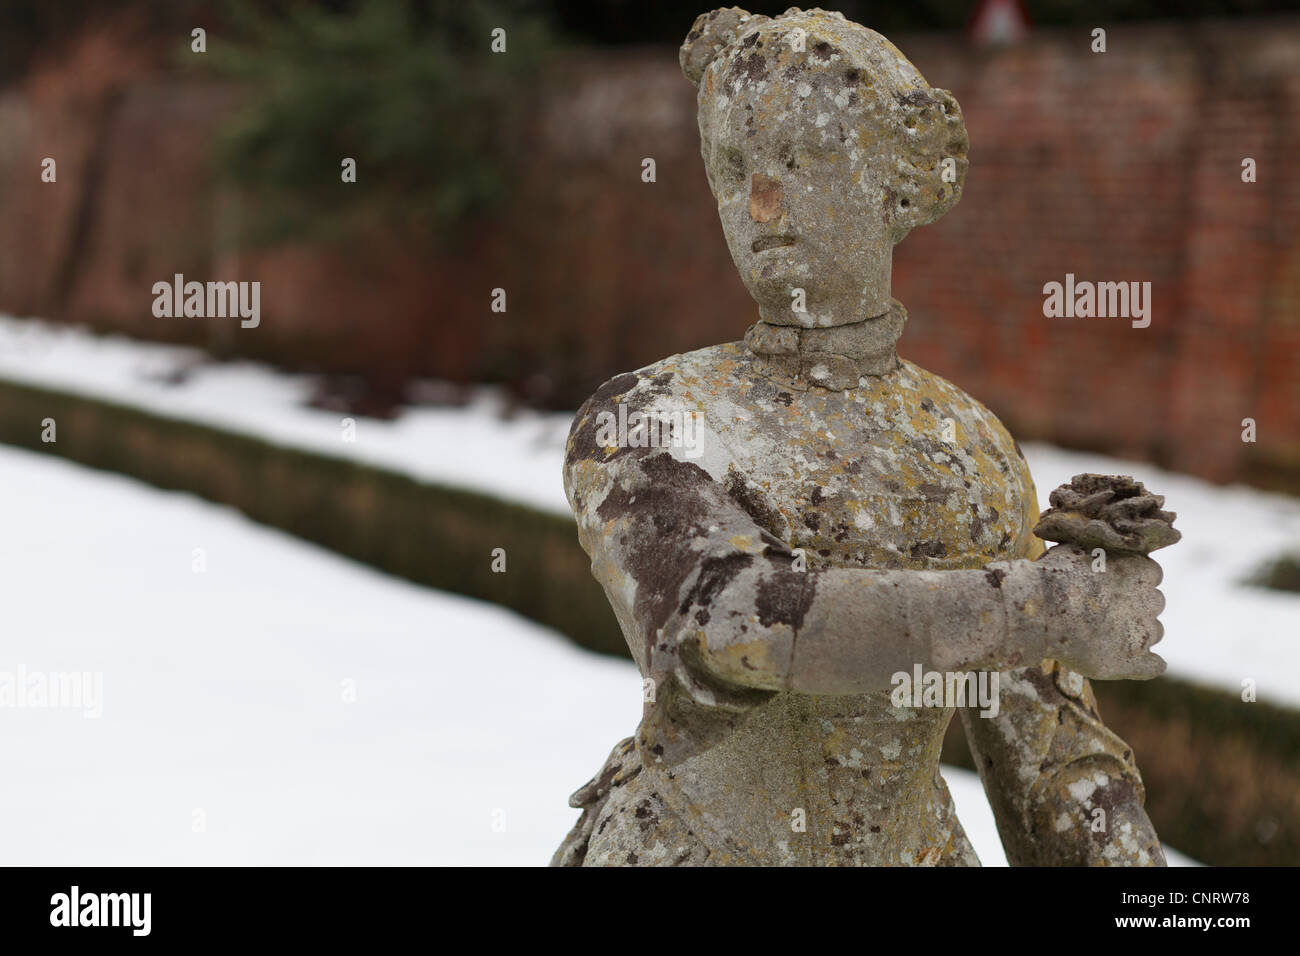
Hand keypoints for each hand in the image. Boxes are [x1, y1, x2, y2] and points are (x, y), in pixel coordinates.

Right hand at [1034, 544, 1165, 679]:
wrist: (1041, 610)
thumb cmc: (1054, 576)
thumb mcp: (1078, 549)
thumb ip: (1101, 553)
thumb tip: (1103, 556)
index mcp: (1142, 570)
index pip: (1151, 575)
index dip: (1131, 581)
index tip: (1109, 585)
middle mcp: (1150, 600)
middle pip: (1153, 603)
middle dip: (1134, 606)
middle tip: (1102, 610)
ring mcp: (1144, 632)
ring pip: (1153, 632)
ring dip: (1136, 632)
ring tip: (1102, 634)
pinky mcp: (1133, 660)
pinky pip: (1153, 667)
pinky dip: (1147, 665)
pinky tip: (1130, 661)